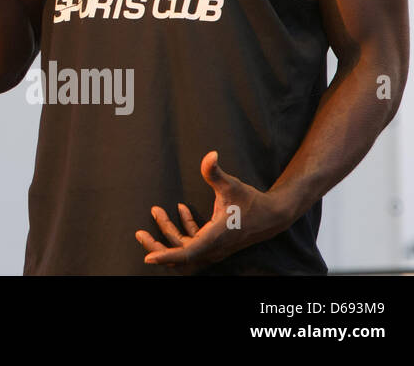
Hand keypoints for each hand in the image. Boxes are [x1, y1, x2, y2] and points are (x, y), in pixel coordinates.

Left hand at [134, 151, 290, 269]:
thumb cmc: (251, 201)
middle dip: (158, 247)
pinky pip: (194, 243)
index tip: (148, 258)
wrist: (272, 216)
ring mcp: (214, 248)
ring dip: (168, 234)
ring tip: (156, 211)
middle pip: (180, 257)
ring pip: (185, 250)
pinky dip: (184, 229)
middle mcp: (214, 248)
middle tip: (140, 233)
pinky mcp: (215, 243)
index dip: (166, 255)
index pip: (187, 252)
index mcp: (216, 237)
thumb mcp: (232, 185)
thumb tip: (210, 154)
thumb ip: (215, 172)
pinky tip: (180, 209)